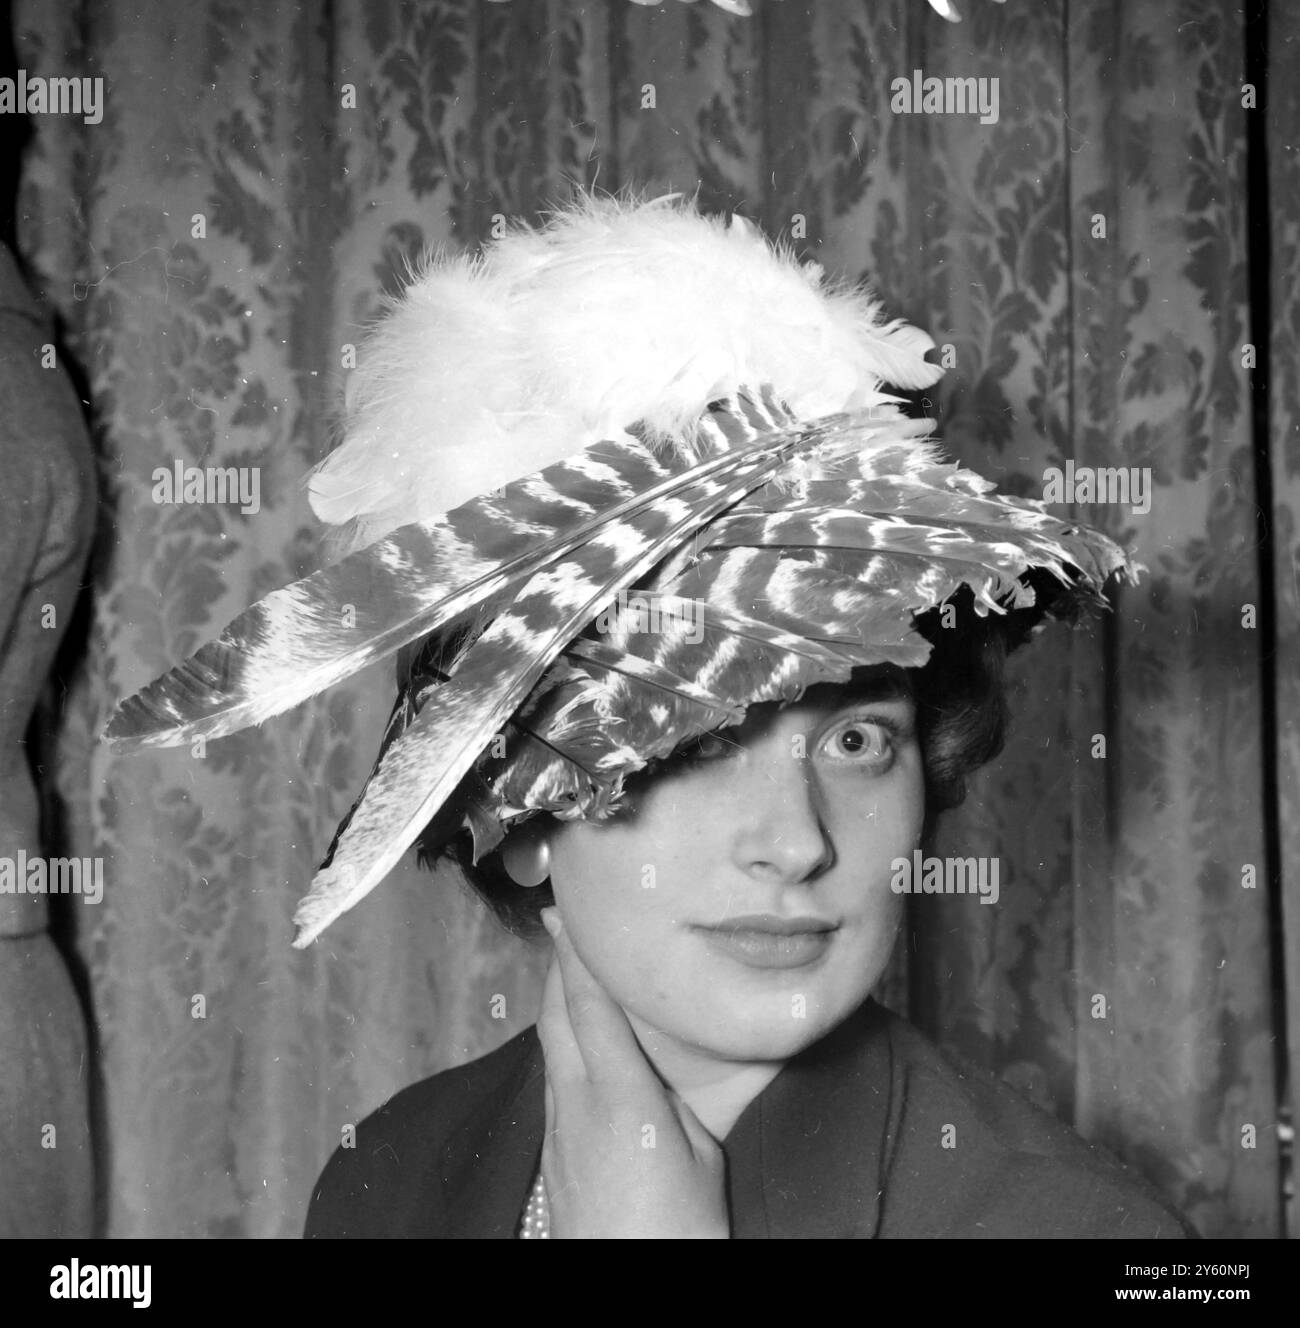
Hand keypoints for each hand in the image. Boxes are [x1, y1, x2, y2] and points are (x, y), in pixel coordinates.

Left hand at [536, 908, 729, 1238]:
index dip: (575, 956)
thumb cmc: (678, 1230)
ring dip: (555, 1002)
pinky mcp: (553, 1153)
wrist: (625, 1290)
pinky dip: (559, 1041)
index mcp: (620, 1096)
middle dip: (557, 966)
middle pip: (555, 1017)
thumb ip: (687, 1096)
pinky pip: (553, 1077)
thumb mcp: (703, 1155)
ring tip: (568, 969)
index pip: (590, 1007)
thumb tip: (694, 1049)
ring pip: (549, 1045)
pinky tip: (574, 1041)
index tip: (564, 913)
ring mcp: (559, 1130)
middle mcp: (577, 1104)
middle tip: (562, 924)